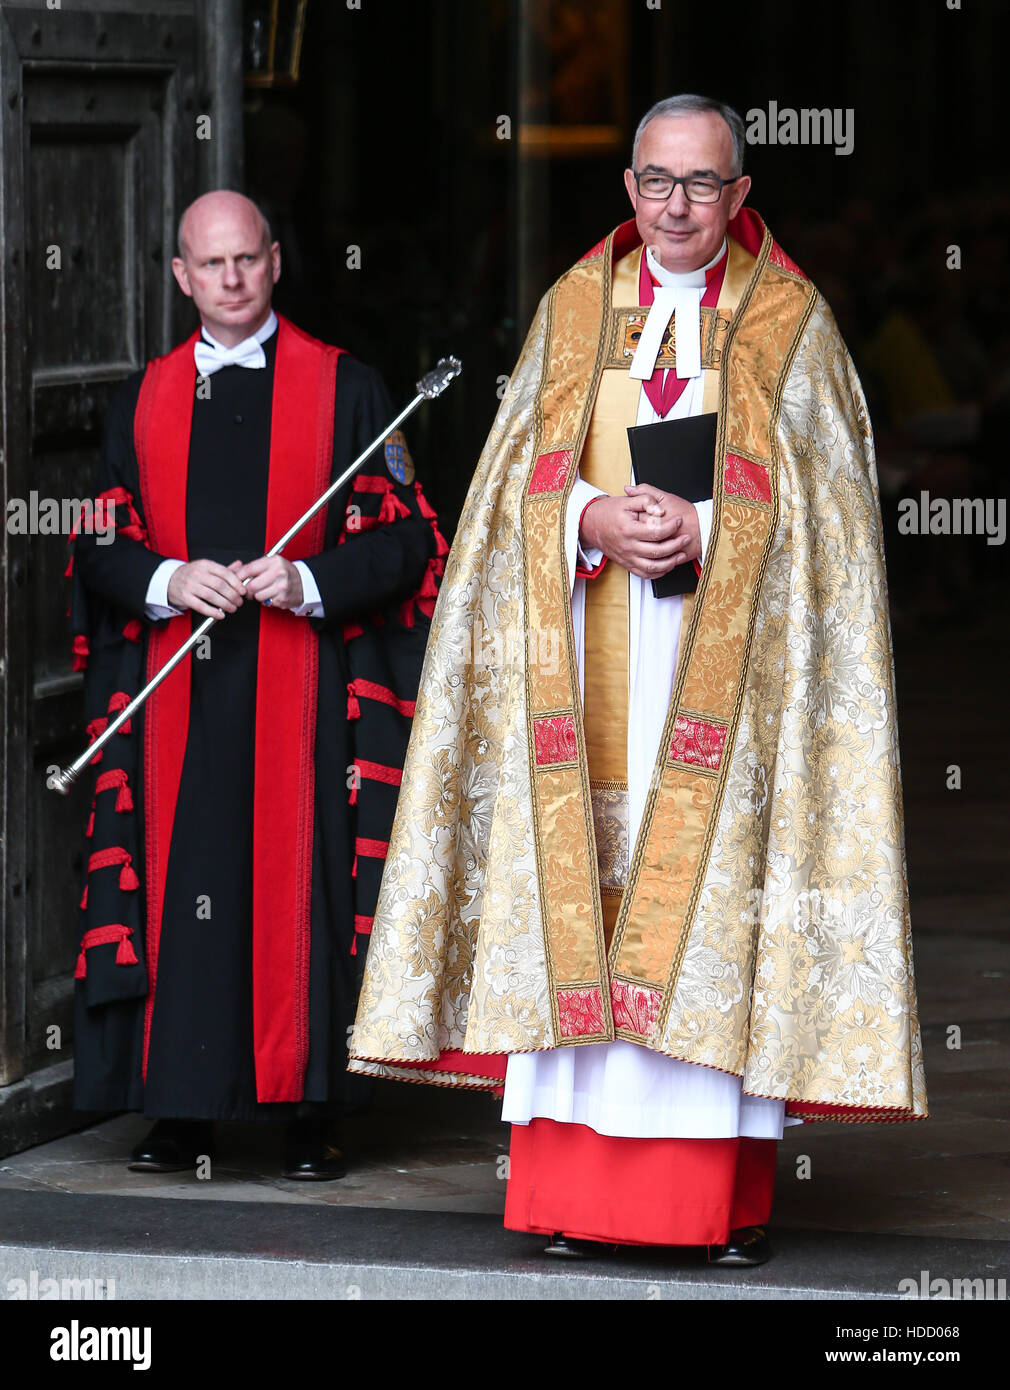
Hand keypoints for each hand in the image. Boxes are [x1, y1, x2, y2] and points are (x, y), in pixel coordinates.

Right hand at [167, 558, 245, 618]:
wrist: (169, 579)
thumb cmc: (192, 574)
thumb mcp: (206, 568)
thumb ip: (224, 569)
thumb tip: (240, 565)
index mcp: (205, 565)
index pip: (224, 573)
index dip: (236, 583)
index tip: (243, 591)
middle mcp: (197, 573)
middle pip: (219, 585)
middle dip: (232, 596)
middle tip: (239, 602)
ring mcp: (190, 585)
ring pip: (211, 596)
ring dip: (225, 604)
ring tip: (232, 608)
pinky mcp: (184, 597)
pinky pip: (200, 606)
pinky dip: (212, 612)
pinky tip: (220, 615)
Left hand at [234, 555, 303, 609]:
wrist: (305, 583)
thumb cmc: (286, 573)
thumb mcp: (273, 563)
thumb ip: (255, 567)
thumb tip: (236, 573)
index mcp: (274, 562)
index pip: (249, 569)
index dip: (238, 576)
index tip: (235, 580)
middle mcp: (279, 573)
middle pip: (251, 585)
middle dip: (247, 589)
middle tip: (249, 588)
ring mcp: (281, 587)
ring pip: (257, 595)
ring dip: (257, 595)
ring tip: (264, 591)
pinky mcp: (282, 599)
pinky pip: (266, 602)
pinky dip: (266, 600)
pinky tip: (272, 595)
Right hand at [581, 485, 700, 580]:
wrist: (590, 525)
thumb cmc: (609, 512)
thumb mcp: (626, 500)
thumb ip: (645, 500)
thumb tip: (660, 511)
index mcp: (628, 529)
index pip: (656, 531)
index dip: (671, 527)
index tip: (678, 520)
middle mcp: (627, 546)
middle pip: (657, 551)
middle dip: (676, 545)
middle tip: (686, 537)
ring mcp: (627, 557)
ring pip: (653, 567)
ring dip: (670, 562)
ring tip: (680, 554)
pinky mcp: (626, 564)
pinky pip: (645, 574)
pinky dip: (658, 572)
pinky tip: (667, 565)